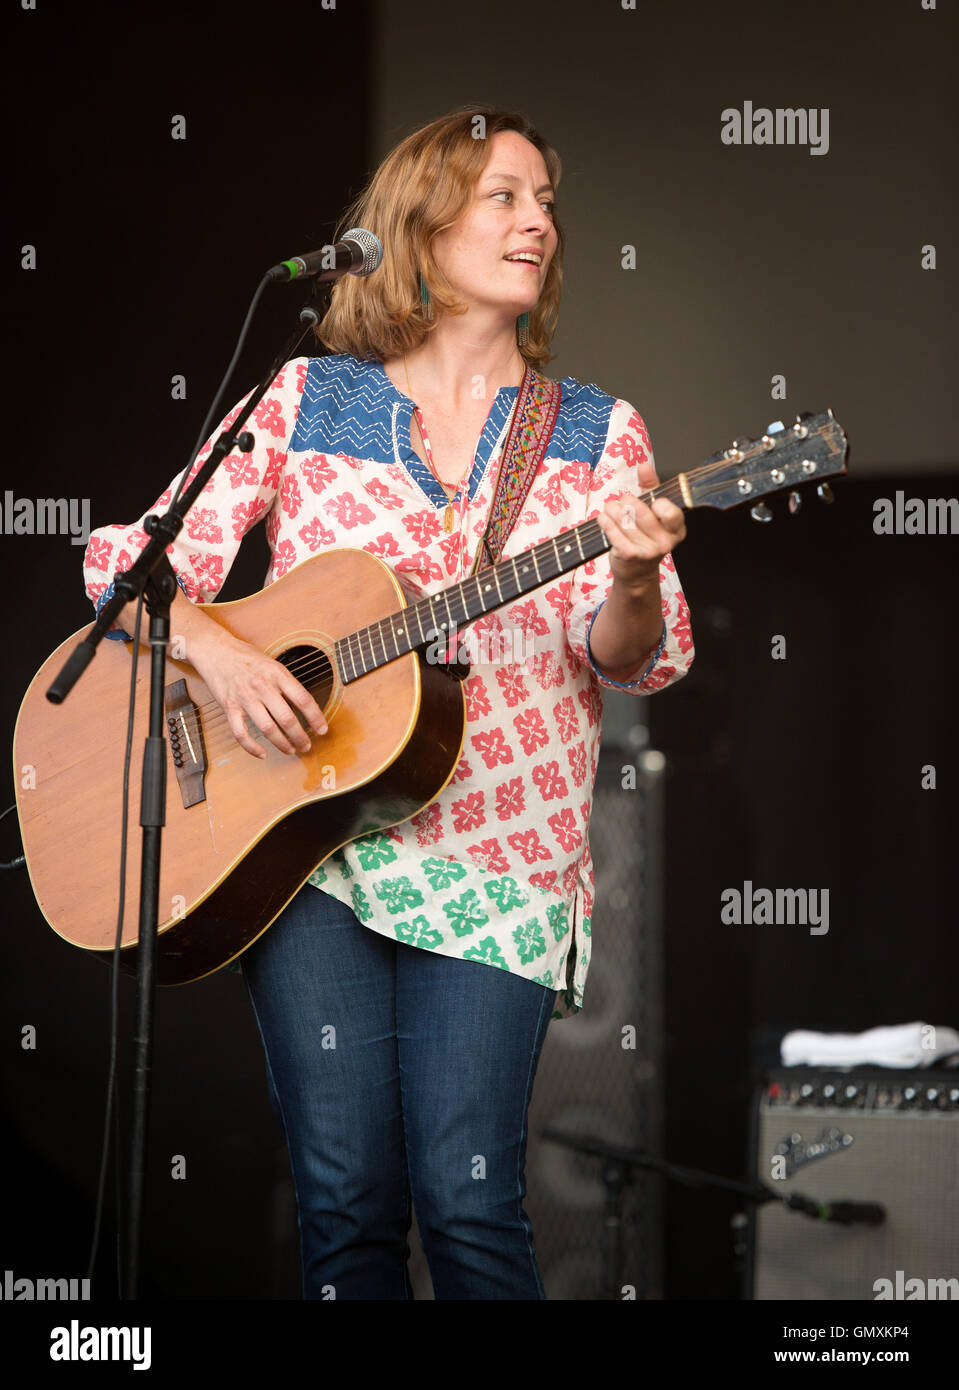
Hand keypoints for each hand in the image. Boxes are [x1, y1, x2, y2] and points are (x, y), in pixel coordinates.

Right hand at [188, 627, 327, 759]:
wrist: (216, 650)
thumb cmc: (246, 657)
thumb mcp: (272, 664)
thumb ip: (286, 684)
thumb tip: (302, 708)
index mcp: (277, 674)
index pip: (303, 699)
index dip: (316, 717)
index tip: (322, 729)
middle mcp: (262, 686)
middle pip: (287, 718)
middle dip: (300, 736)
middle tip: (306, 745)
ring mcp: (245, 698)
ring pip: (267, 728)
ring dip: (281, 743)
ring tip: (291, 750)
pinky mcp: (229, 707)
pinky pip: (241, 733)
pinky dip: (252, 747)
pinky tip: (262, 753)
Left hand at [597, 491, 685, 591]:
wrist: (636, 573)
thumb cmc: (645, 537)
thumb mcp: (653, 511)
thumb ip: (651, 487)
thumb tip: (644, 466)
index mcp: (676, 529)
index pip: (670, 511)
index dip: (657, 503)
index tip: (650, 502)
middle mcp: (666, 542)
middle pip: (641, 510)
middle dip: (626, 500)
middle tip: (622, 501)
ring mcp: (648, 551)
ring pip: (624, 518)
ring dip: (612, 509)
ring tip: (610, 508)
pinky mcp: (630, 555)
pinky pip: (614, 531)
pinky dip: (605, 521)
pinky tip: (603, 518)